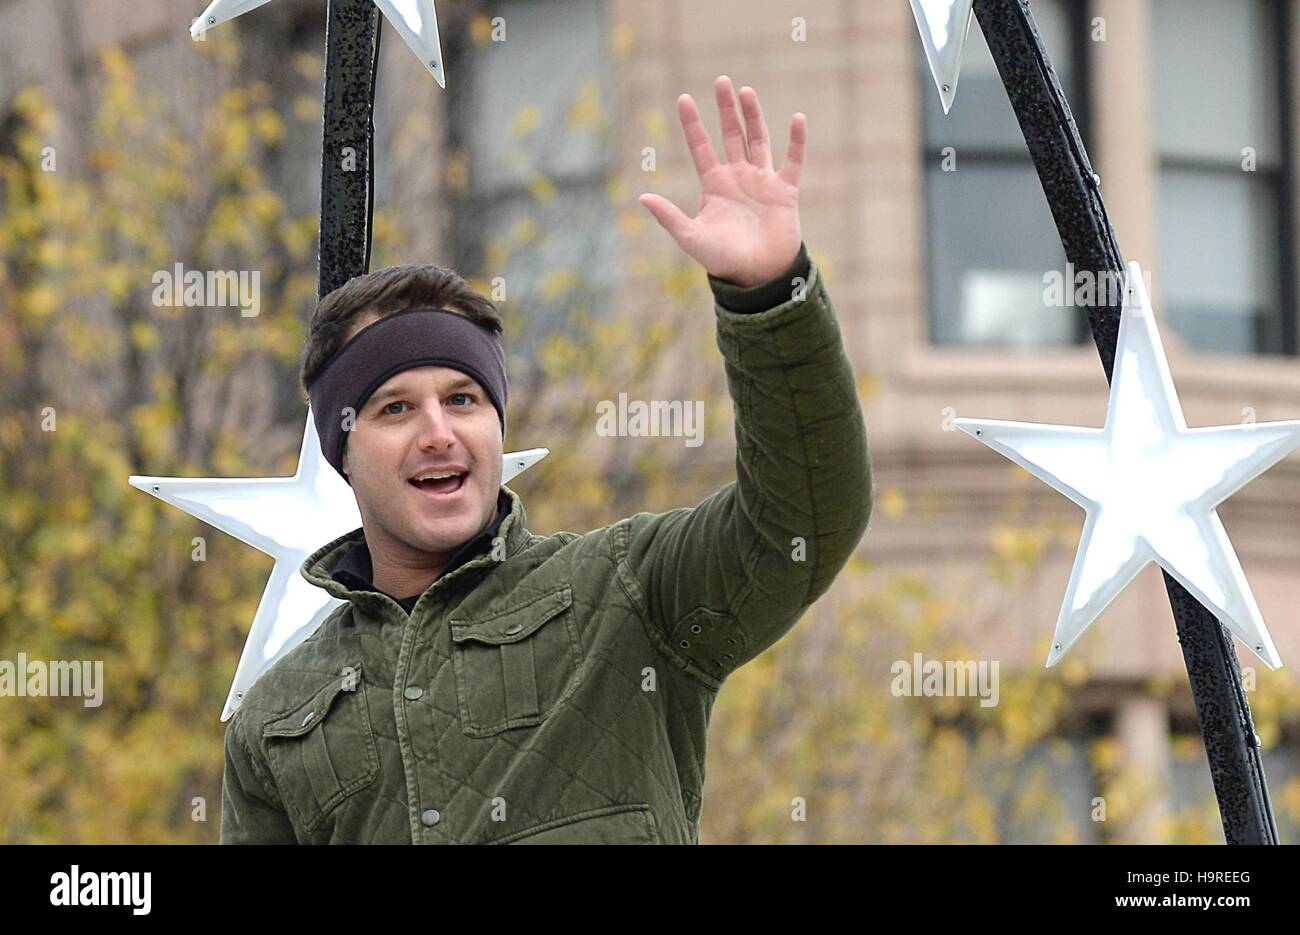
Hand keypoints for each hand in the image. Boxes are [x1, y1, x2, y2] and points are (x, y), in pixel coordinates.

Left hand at [639, 76, 804, 288]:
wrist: (758, 276)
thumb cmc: (723, 260)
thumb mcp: (691, 237)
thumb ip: (669, 216)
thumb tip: (642, 197)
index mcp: (714, 185)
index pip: (700, 147)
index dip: (692, 124)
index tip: (683, 99)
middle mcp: (737, 177)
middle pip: (731, 135)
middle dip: (726, 109)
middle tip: (721, 81)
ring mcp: (762, 181)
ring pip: (758, 140)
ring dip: (753, 116)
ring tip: (746, 91)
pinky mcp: (785, 190)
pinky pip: (792, 160)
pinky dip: (797, 141)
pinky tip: (798, 119)